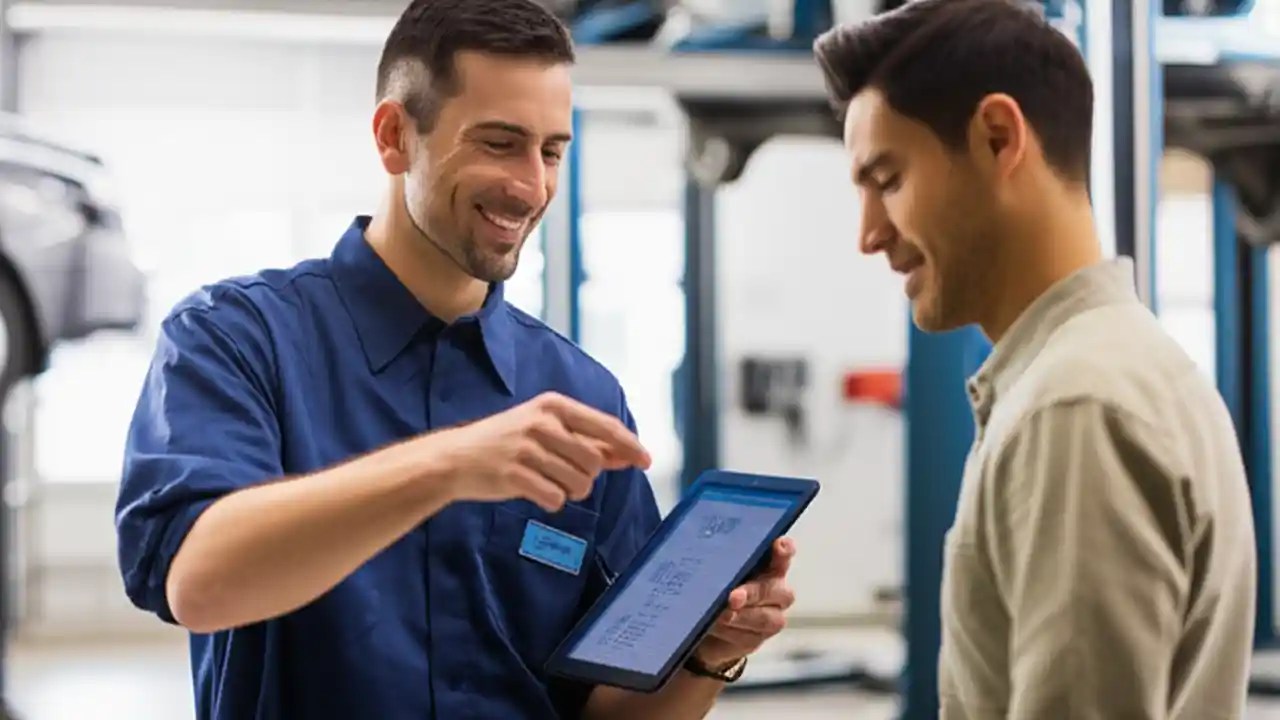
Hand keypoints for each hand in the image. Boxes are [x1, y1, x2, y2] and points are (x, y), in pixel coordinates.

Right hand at [432, 392, 651, 511]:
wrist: (457, 458)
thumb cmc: (508, 443)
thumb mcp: (546, 431)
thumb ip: (587, 441)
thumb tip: (627, 455)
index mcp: (554, 406)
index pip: (605, 426)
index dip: (630, 445)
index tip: (646, 461)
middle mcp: (542, 422)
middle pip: (595, 461)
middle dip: (587, 476)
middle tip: (564, 474)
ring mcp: (527, 448)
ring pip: (579, 483)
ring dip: (570, 490)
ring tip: (548, 481)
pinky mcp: (515, 475)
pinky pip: (555, 499)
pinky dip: (551, 501)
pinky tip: (534, 490)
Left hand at [695, 537, 797, 669]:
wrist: (705, 625)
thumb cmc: (712, 588)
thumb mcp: (714, 571)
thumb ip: (719, 564)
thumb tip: (708, 560)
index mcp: (768, 565)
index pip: (783, 554)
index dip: (783, 550)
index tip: (779, 545)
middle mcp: (776, 589)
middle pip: (771, 589)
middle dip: (751, 593)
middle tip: (733, 597)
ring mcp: (771, 616)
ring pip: (764, 618)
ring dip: (739, 617)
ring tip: (719, 616)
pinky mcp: (758, 638)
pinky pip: (749, 637)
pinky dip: (730, 632)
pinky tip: (716, 627)